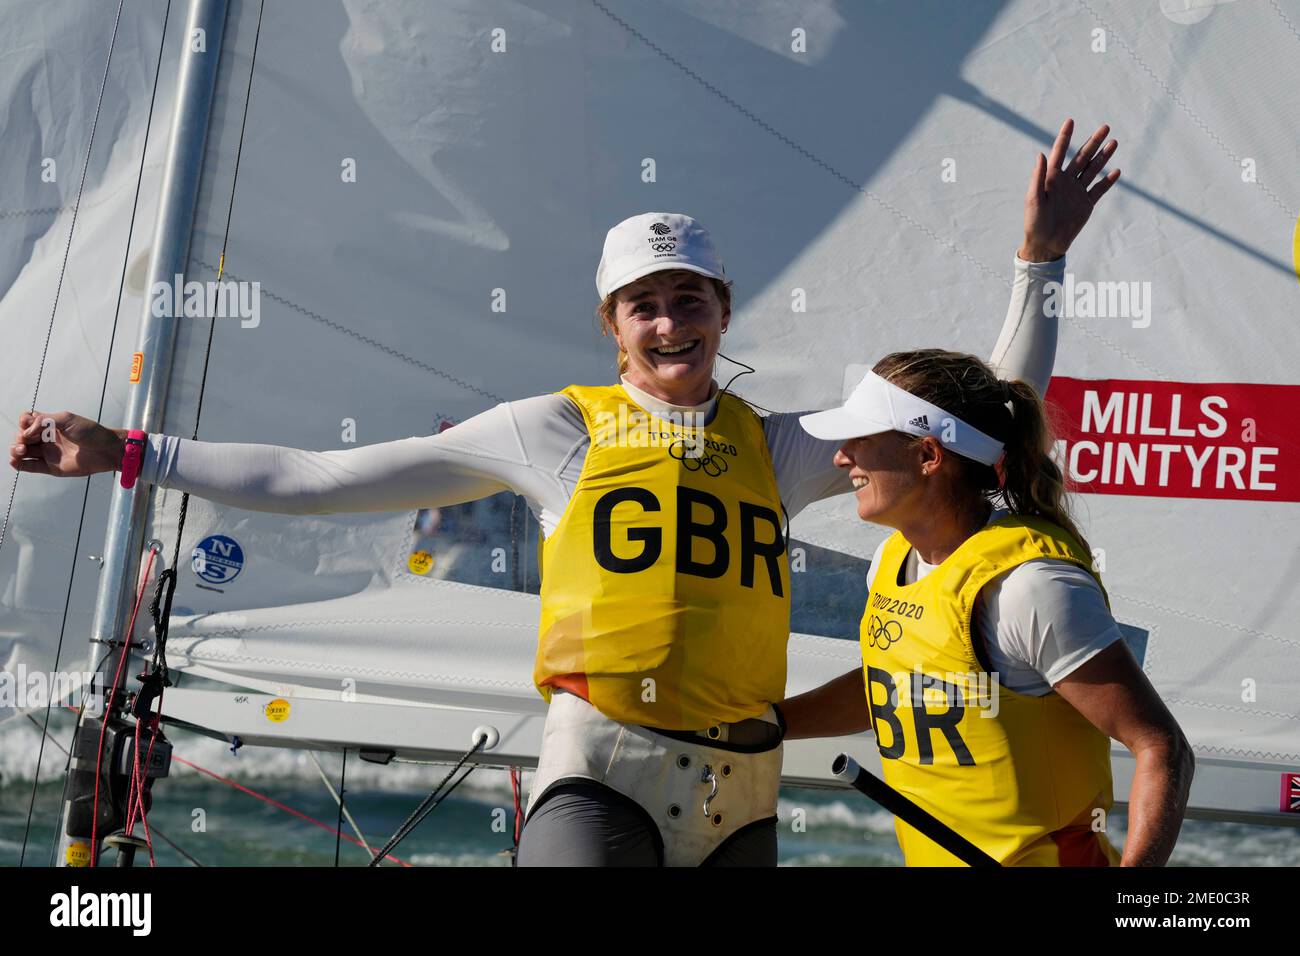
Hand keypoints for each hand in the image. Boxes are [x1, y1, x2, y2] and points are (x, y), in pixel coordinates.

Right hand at [8, 410, 125, 477]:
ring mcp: (48, 453)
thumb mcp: (67, 419)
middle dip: (19, 438)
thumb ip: (44, 420)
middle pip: (22, 437)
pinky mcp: (51, 467)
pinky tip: (15, 461)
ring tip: (21, 450)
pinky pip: (30, 466)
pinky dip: (19, 464)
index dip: (24, 424)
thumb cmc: (91, 432)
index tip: (28, 425)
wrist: (106, 450)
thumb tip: (27, 430)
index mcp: (50, 425)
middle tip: (25, 441)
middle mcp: (47, 439)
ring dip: (15, 451)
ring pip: (23, 452)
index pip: (27, 422)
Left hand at [1019, 118, 1119, 261]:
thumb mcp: (1033, 199)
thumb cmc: (1034, 222)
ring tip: (1114, 142)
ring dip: (1103, 157)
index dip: (1065, 137)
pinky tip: (1116, 171)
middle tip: (1105, 127)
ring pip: (1093, 170)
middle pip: (1082, 158)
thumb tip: (1041, 154)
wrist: (1046, 245)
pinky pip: (1099, 190)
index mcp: (1051, 178)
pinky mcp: (1086, 204)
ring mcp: (1077, 192)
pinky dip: (1108, 181)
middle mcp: (1066, 182)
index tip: (1070, 121)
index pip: (1060, 152)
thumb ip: (1038, 177)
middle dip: (1093, 142)